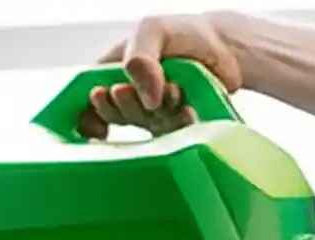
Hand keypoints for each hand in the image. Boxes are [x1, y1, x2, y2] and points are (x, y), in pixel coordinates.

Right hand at [80, 13, 243, 138]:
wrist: (227, 48)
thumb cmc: (185, 34)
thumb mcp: (154, 31)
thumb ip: (141, 58)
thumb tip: (146, 98)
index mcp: (114, 70)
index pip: (87, 95)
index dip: (87, 109)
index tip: (99, 105)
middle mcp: (130, 93)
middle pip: (113, 114)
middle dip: (125, 106)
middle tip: (136, 91)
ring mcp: (153, 111)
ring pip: (143, 124)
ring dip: (155, 111)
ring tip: (174, 91)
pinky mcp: (176, 123)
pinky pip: (172, 133)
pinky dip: (178, 122)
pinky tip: (187, 110)